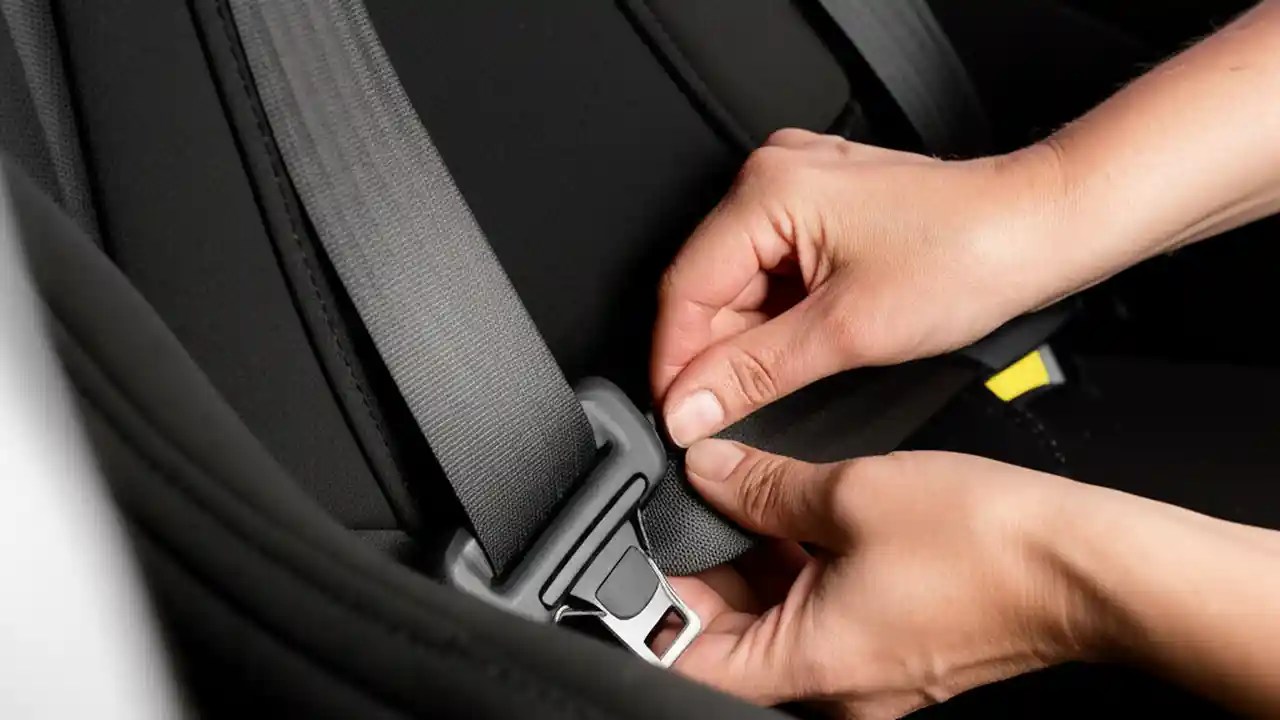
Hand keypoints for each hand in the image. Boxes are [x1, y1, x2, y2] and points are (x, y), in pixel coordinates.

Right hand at [651, 130, 1065, 445]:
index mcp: (768, 189)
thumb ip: (753, 372)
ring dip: (754, 339)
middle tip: (732, 412)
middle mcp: (774, 176)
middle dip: (719, 353)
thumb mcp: (845, 332)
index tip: (676, 415)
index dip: (675, 362)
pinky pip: (773, 271)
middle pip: (710, 286)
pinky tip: (809, 343)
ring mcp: (798, 188)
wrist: (1040, 231)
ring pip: (741, 284)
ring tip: (799, 369)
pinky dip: (782, 317)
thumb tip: (688, 406)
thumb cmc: (970, 257)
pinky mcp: (820, 207)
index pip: (686, 289)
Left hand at [668, 439, 1113, 718]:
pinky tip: (806, 521)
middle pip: (732, 644)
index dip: (658, 602)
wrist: (1083, 565)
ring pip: (778, 629)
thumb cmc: (989, 545)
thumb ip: (760, 485)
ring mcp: (871, 676)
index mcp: (811, 667)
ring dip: (757, 569)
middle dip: (709, 573)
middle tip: (699, 510)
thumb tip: (709, 471)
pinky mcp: (899, 653)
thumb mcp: (849, 492)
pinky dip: (802, 576)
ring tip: (751, 503)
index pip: (690, 658)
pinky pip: (824, 622)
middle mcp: (838, 688)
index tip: (653, 549)